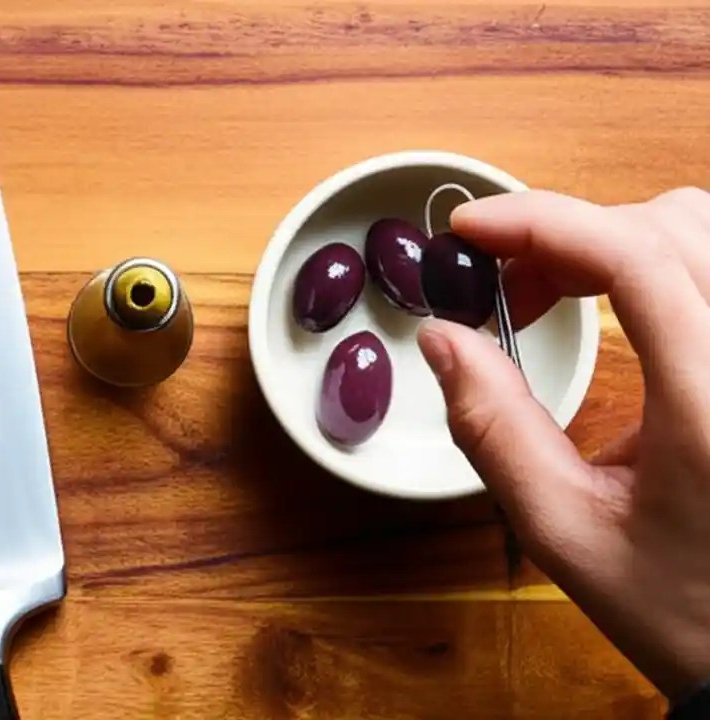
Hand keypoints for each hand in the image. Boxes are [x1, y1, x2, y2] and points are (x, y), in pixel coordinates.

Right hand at [418, 187, 709, 701]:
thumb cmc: (680, 607)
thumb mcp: (562, 531)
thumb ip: (494, 429)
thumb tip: (441, 337)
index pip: (635, 258)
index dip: (543, 222)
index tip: (466, 231)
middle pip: (671, 224)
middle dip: (567, 235)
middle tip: (500, 291)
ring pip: (696, 234)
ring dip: (607, 244)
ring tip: (544, 300)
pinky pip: (706, 271)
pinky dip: (645, 264)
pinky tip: (607, 307)